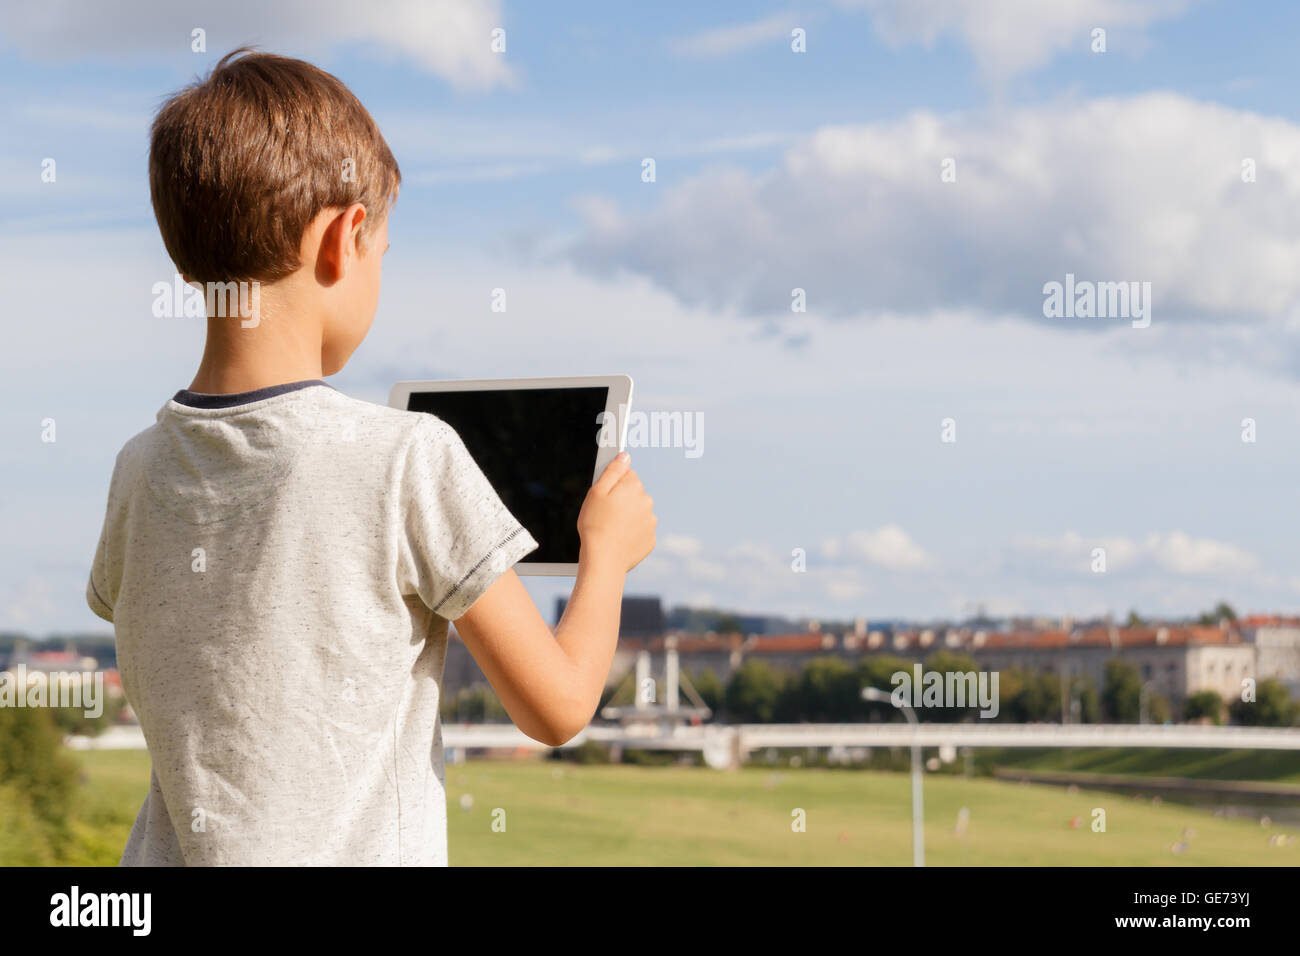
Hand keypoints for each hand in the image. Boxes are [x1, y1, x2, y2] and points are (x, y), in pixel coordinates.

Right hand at [577, 453, 656, 572]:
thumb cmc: (595, 525)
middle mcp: (647, 502)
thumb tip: (625, 456)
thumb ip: (613, 471)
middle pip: (634, 494)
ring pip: (638, 513)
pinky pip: (640, 530)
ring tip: (611, 528)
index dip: (613, 486)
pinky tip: (619, 539)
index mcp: (633, 487)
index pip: (627, 475)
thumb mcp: (596, 492)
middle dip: (622, 501)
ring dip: (627, 517)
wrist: (604, 559)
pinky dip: (631, 533)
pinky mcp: (650, 539)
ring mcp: (650, 521)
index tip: (604, 498)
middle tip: (605, 514)